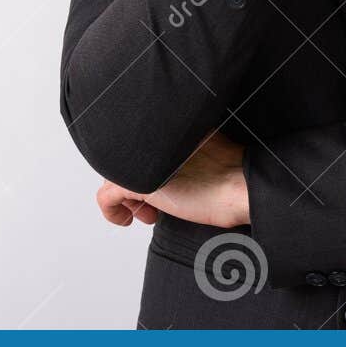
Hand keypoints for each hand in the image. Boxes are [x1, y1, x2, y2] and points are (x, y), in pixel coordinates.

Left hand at [96, 129, 249, 229]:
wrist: (239, 184)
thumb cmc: (231, 174)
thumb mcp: (202, 152)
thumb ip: (178, 151)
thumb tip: (173, 168)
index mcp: (164, 126)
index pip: (137, 145)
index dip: (143, 168)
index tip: (161, 188)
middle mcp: (148, 136)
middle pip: (123, 159)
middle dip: (134, 185)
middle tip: (154, 207)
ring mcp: (139, 158)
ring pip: (113, 176)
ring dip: (127, 198)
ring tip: (148, 214)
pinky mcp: (134, 182)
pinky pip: (106, 197)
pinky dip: (112, 211)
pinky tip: (125, 220)